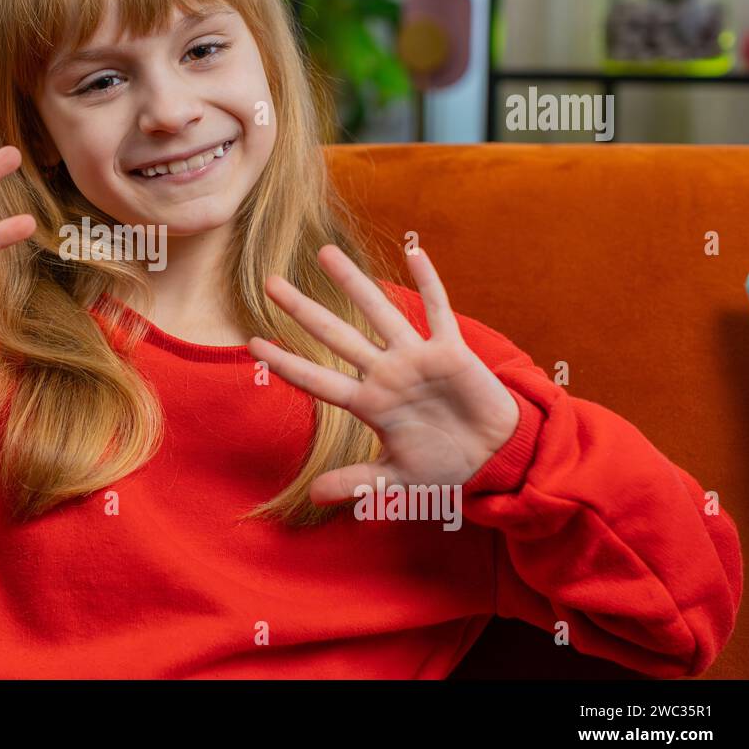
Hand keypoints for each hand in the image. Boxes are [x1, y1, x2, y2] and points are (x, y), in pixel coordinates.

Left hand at [247, 244, 520, 505]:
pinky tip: (413, 251)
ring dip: (354, 283)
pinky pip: (438, 311)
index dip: (287, 362)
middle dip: (304, 310)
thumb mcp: (395, 480)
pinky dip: (429, 282)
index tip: (253, 344)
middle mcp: (386, 374)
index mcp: (370, 404)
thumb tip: (312, 497)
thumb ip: (355, 483)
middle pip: (336, 336)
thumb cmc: (444, 465)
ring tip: (325, 252)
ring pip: (379, 313)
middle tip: (269, 281)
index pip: (317, 379)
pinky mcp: (451, 352)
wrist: (495, 457)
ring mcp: (417, 359)